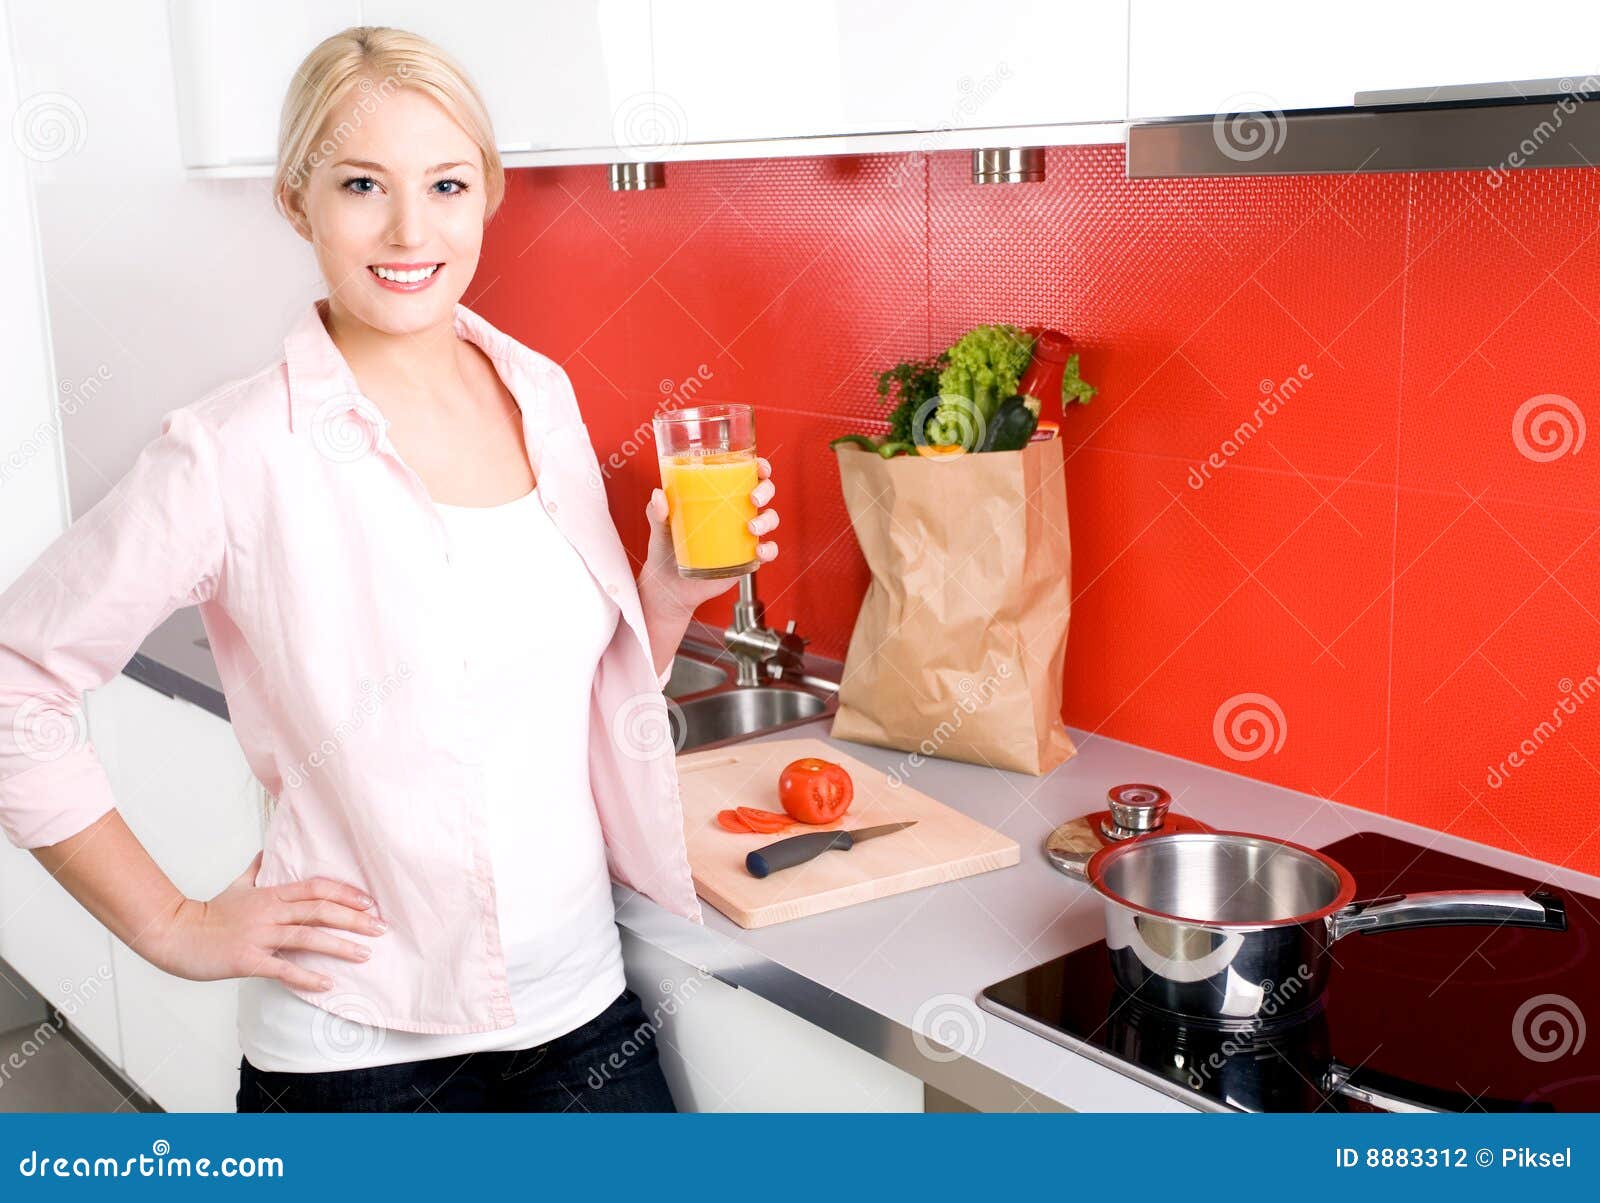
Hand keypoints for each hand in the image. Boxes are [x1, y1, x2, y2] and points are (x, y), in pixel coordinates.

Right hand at [147, 851, 385, 991]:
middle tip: (381, 928)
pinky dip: (307, 976)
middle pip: (319, 911)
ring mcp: (259, 935)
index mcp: (270, 894)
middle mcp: (269, 912)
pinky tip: (327, 983)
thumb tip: (265, 852)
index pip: (316, 888)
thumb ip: (255, 870)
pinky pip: (282, 968)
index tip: (370, 902)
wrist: (174, 934)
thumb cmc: (208, 913)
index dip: (345, 893)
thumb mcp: (236, 886)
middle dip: (354, 919)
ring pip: (307, 937)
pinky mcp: (247, 959)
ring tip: (365, 954)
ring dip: (339, 946)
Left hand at [639, 455, 779, 617]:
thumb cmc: (666, 547)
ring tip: (751, 528)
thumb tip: (658, 495)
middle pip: (765, 492)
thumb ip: (657, 510)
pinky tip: (759, 551)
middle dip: (766, 490)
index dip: (759, 467)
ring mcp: (744, 534)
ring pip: (770, 519)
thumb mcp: (660, 525)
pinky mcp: (747, 557)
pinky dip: (769, 550)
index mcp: (720, 496)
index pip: (746, 474)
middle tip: (753, 498)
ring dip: (767, 520)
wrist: (668, 583)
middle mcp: (736, 512)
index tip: (759, 467)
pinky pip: (768, 551)